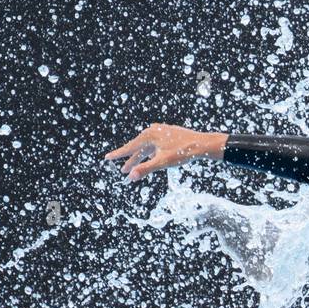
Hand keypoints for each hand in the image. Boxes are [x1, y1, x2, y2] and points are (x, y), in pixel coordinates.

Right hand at [103, 124, 224, 180]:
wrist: (201, 144)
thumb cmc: (182, 152)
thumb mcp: (162, 162)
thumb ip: (145, 169)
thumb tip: (130, 176)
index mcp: (148, 136)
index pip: (129, 147)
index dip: (118, 154)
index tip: (106, 158)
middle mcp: (153, 131)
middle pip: (138, 148)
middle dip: (130, 161)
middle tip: (122, 170)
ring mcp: (160, 132)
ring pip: (146, 148)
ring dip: (140, 158)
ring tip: (133, 168)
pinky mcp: (167, 134)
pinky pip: (154, 145)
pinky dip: (149, 154)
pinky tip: (149, 157)